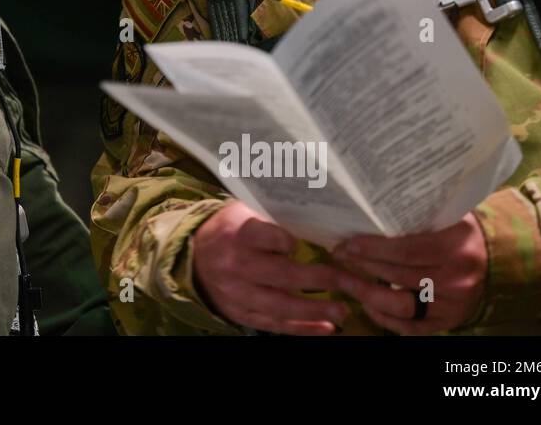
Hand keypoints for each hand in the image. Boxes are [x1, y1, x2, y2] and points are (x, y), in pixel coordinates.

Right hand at [191, 200, 350, 335]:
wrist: (193, 257)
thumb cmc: (229, 230)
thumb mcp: (244, 212)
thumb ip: (272, 219)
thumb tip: (315, 223)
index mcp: (237, 234)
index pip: (269, 236)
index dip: (291, 241)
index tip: (308, 241)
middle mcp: (235, 265)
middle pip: (281, 275)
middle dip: (318, 280)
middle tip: (347, 282)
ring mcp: (236, 294)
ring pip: (279, 306)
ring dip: (313, 311)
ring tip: (341, 311)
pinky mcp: (239, 313)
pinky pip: (273, 324)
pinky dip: (300, 328)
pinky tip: (325, 328)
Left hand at [331, 212, 487, 334]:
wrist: (494, 261)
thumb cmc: (461, 233)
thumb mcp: (447, 217)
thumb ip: (416, 215)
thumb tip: (370, 208)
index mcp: (456, 248)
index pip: (406, 250)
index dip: (373, 248)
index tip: (347, 244)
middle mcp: (456, 280)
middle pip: (399, 276)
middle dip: (363, 266)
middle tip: (338, 256)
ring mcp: (453, 305)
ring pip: (402, 305)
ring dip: (367, 294)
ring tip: (345, 280)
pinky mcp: (448, 323)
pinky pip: (411, 328)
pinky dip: (385, 319)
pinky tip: (366, 305)